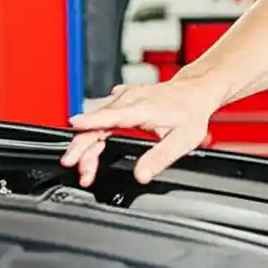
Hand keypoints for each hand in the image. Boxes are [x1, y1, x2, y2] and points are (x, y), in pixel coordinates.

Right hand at [60, 76, 223, 185]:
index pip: (109, 116)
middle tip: (84, 175)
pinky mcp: (121, 99)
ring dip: (86, 145)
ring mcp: (123, 98)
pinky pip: (100, 116)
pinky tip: (92, 149)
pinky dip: (92, 132)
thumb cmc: (190, 113)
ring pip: (95, 121)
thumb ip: (160, 158)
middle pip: (95, 124)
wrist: (195, 91)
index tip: (73, 134)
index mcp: (141, 108)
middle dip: (83, 150)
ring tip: (86, 170)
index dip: (89, 124)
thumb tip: (141, 175)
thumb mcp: (183, 140)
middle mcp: (128, 100)